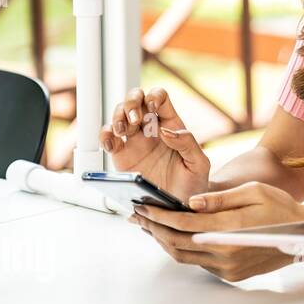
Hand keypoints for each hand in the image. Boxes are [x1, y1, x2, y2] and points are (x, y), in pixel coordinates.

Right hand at [101, 87, 209, 203]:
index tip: (153, 108)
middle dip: (131, 102)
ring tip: (123, 131)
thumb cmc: (194, 184)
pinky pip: (107, 138)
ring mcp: (134, 142)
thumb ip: (188, 144)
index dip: (154, 96)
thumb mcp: (199, 164)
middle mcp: (151, 130)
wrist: (179, 207)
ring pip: (119, 115)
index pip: (160, 98)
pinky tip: (110, 142)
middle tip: (135, 120)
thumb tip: (166, 130)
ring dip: (117, 117)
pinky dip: (104, 135)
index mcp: (172, 126)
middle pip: (136, 99)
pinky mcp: (121, 157)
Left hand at [129, 181, 303, 282]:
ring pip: (184, 257)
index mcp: (229, 229)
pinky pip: (199, 263)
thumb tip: (190, 203)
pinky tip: (178, 238)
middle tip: (138, 217)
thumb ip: (220, 198)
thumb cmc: (282, 208)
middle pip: (176, 243)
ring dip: (165, 242)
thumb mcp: (254, 192)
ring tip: (152, 228)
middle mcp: (225, 252)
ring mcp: (227, 267)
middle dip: (154, 229)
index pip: (182, 224)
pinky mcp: (230, 275)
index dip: (159, 215)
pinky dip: (184, 250)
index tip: (143, 206)